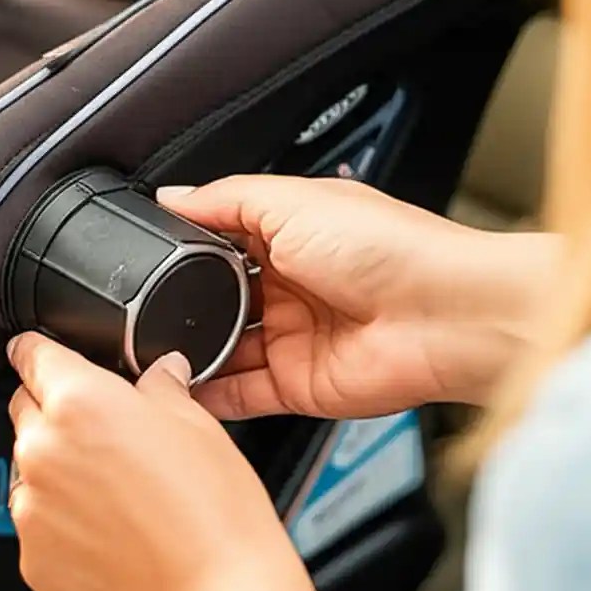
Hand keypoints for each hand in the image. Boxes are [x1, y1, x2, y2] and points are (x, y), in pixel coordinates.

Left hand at [6, 332, 319, 590]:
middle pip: (25, 408)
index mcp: (78, 401)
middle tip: (105, 434)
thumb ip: (161, 386)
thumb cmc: (213, 512)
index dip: (38, 349)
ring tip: (115, 489)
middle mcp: (43, 449)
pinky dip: (59, 518)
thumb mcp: (195, 424)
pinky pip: (35, 519)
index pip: (31, 354)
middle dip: (55, 412)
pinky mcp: (31, 554)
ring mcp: (32, 506)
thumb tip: (160, 370)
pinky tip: (107, 525)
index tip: (40, 354)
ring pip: (29, 467)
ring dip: (56, 467)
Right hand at [157, 176, 556, 418]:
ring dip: (191, 352)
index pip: (221, 242)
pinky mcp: (299, 385)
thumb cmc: (392, 248)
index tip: (144, 257)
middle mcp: (291, 287)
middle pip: (217, 301)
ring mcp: (294, 338)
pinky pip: (241, 395)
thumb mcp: (293, 200)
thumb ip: (225, 199)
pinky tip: (180, 387)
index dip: (185, 250)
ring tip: (151, 350)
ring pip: (224, 350)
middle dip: (181, 306)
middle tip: (143, 308)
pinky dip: (209, 395)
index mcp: (290, 235)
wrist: (446, 315)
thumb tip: (171, 196)